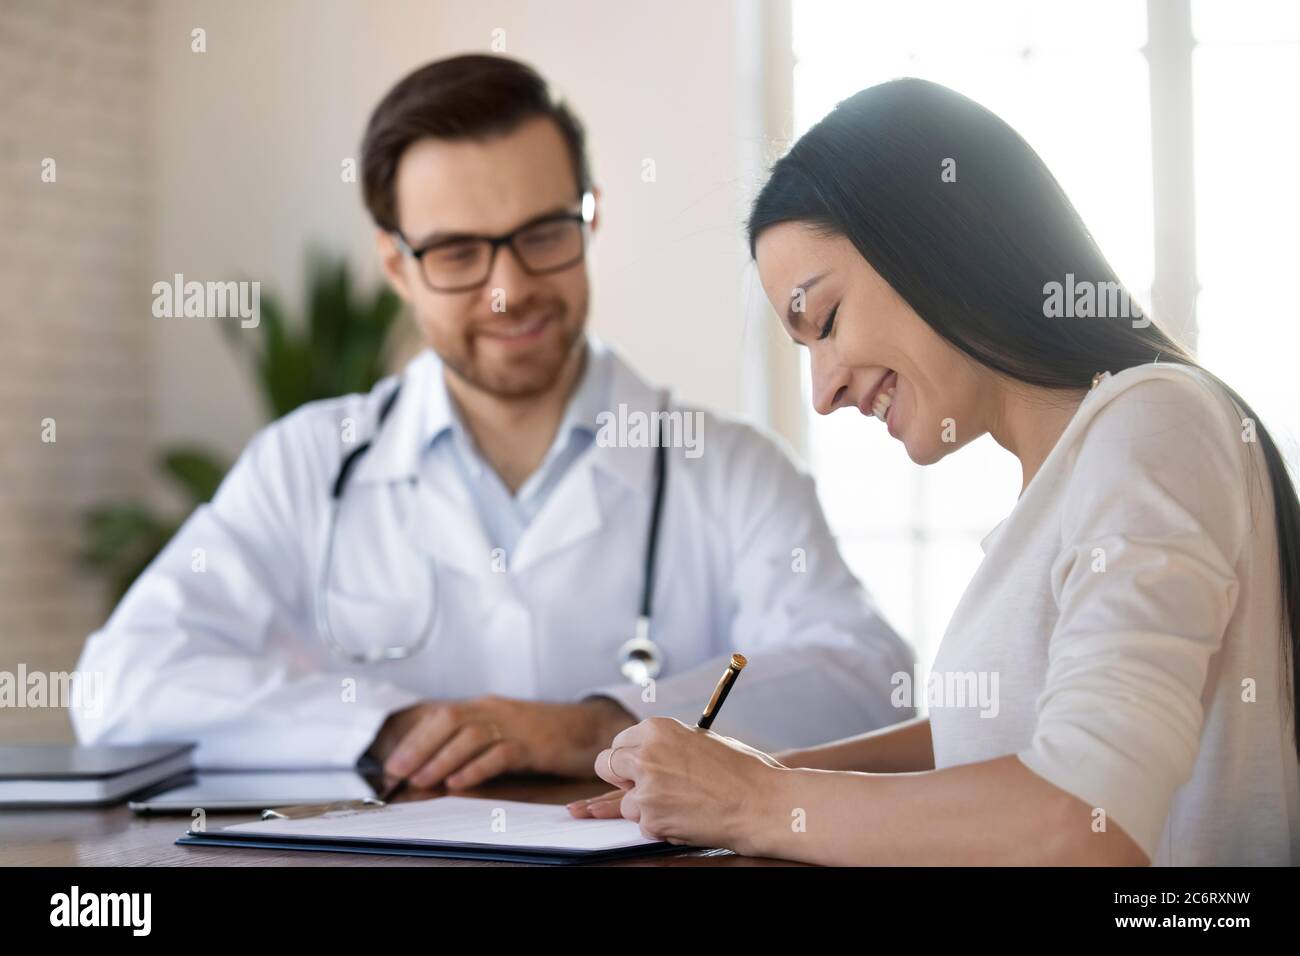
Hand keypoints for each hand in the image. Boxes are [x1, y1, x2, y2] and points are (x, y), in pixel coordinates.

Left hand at [367, 695, 634, 789]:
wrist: (587, 730)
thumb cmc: (540, 738)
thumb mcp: (502, 734)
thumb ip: (472, 745)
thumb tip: (432, 767)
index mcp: (485, 707)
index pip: (441, 716)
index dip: (414, 739)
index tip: (393, 764)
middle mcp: (496, 711)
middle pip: (450, 720)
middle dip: (420, 746)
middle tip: (398, 772)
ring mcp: (516, 725)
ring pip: (472, 736)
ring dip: (442, 758)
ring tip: (422, 779)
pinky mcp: (535, 744)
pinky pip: (502, 753)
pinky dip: (477, 768)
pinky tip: (459, 782)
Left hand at [567, 717, 785, 852]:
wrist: (760, 802)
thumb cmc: (740, 770)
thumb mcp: (700, 739)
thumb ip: (667, 744)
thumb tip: (646, 751)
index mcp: (657, 729)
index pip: (619, 742)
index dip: (628, 758)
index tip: (637, 767)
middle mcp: (645, 755)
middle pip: (606, 765)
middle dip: (621, 778)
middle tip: (641, 786)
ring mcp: (646, 789)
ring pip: (626, 801)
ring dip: (646, 807)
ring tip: (681, 804)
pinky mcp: (652, 819)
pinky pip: (644, 825)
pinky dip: (661, 826)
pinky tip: (687, 817)